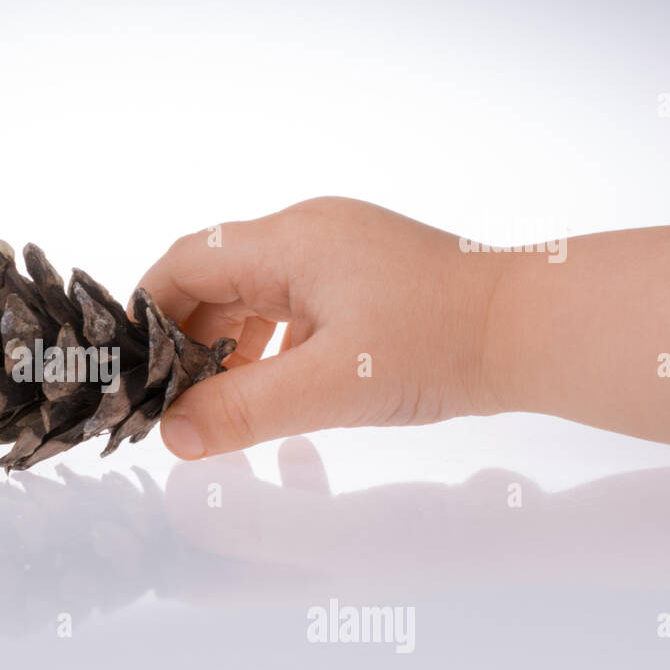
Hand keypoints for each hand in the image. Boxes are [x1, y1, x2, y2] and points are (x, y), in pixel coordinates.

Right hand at [137, 196, 504, 458]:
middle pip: (216, 278)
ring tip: (223, 403)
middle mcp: (308, 233)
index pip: (185, 262)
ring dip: (230, 347)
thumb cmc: (438, 347)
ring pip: (255, 294)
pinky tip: (277, 388)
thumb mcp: (330, 386)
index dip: (148, 313)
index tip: (134, 370)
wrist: (535, 329)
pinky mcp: (365, 274)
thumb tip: (172, 436)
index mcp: (290, 241)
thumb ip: (244, 411)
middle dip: (189, 340)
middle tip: (176, 401)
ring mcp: (339, 251)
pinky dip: (270, 345)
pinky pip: (293, 303)